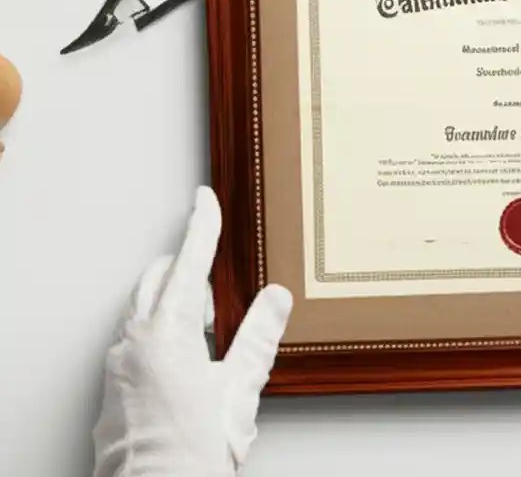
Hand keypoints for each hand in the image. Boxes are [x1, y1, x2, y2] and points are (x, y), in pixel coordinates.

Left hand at [93, 187, 292, 476]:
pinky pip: (137, 341)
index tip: (204, 201)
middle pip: (158, 281)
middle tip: (221, 283)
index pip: (188, 264)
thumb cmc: (193, 451)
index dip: (201, 228)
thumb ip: (259, 336)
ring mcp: (119, 365)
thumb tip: (275, 298)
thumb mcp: (241, 388)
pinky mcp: (114, 388)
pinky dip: (163, 335)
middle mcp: (134, 343)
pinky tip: (187, 363)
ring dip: (177, 307)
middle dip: (188, 271)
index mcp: (166, 334)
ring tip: (210, 333)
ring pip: (145, 311)